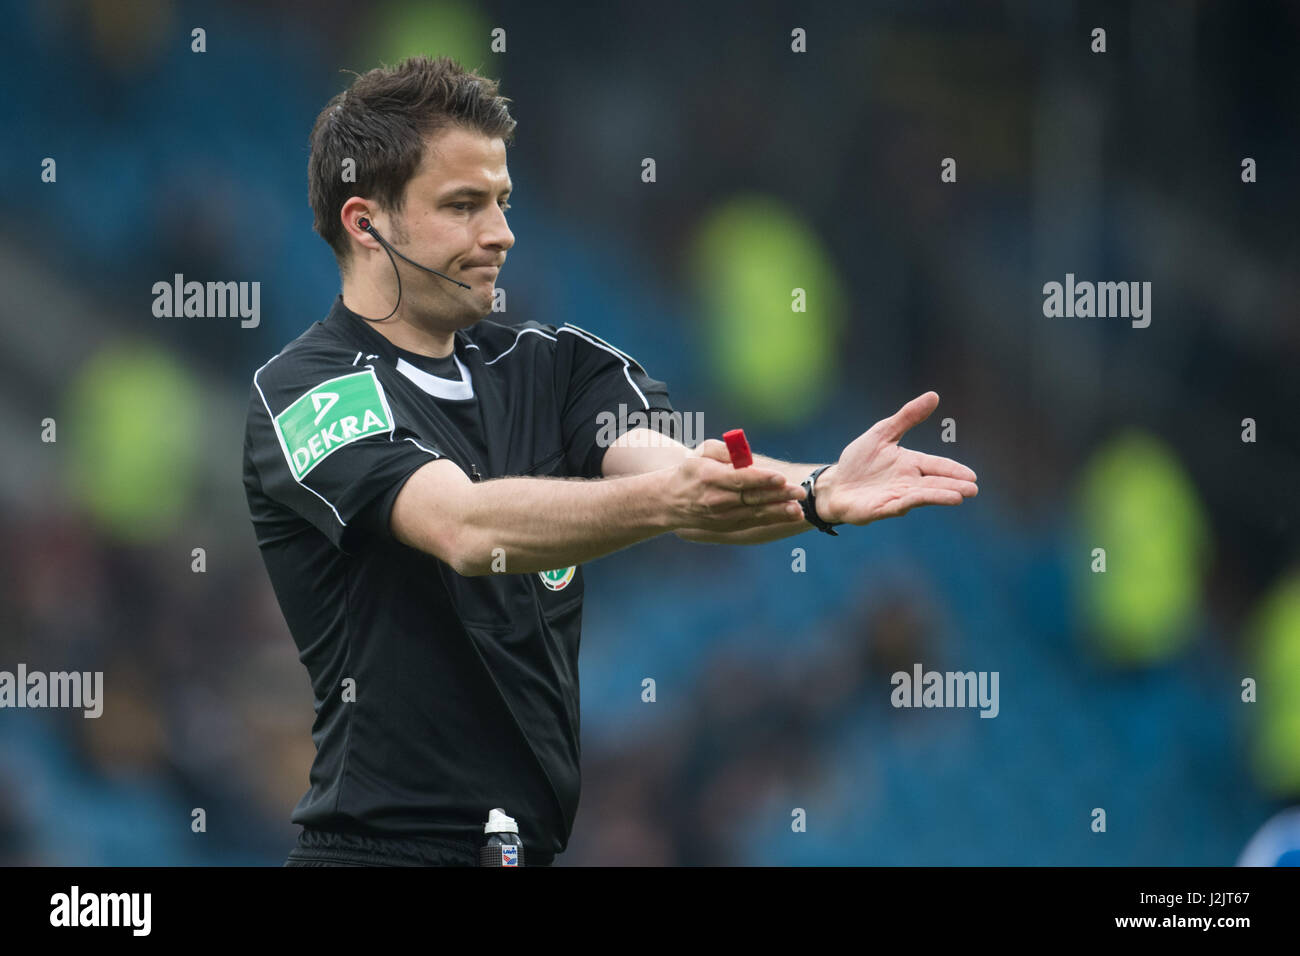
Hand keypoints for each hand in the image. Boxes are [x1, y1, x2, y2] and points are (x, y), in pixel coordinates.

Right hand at [666, 444, 805, 531]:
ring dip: (779, 511)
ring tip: (799, 508)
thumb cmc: (691, 470)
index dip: (760, 479)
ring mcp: (722, 516)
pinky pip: (754, 522)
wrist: (671, 502)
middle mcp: (716, 499)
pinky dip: (773, 519)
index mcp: (709, 477)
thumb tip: (745, 453)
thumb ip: (724, 449)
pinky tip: (790, 514)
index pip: (739, 478)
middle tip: (800, 491)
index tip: (779, 477)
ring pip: (755, 513)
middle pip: (751, 497)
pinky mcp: (727, 526)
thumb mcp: (700, 452)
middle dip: (777, 495)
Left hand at [817, 392, 977, 524]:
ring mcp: (897, 496)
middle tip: (973, 489)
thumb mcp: (882, 433)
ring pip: (923, 495)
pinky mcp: (882, 508)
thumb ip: (907, 417)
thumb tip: (934, 395)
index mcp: (911, 464)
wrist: (835, 484)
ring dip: (940, 496)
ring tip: (959, 496)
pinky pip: (900, 503)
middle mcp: (908, 482)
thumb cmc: (858, 461)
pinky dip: (914, 501)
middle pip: (935, 483)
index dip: (953, 470)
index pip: (936, 466)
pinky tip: (925, 499)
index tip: (972, 476)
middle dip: (954, 486)